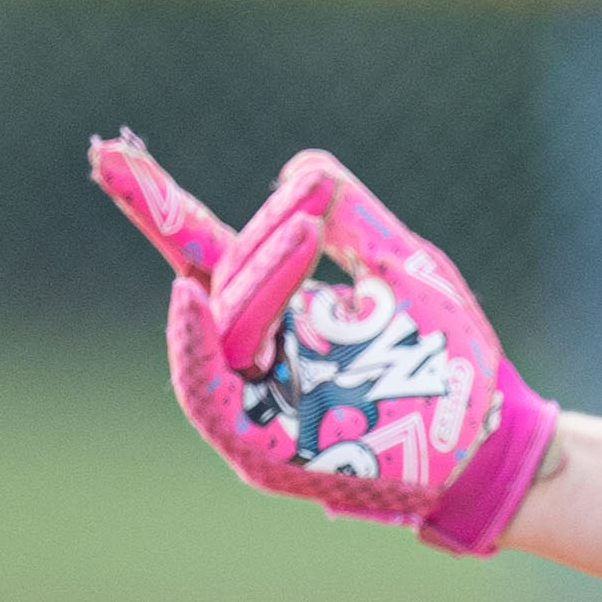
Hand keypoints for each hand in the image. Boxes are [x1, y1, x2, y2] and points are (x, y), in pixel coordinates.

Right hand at [87, 133, 556, 557]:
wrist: (495, 440)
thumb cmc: (451, 360)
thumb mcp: (404, 269)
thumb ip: (353, 218)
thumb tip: (296, 170)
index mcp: (276, 313)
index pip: (204, 250)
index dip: (156, 203)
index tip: (106, 152)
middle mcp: (252, 356)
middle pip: (224, 281)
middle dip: (267, 238)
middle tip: (315, 206)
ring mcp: (250, 404)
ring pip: (227, 325)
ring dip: (260, 275)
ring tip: (305, 233)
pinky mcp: (256, 449)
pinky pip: (205, 395)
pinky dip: (192, 348)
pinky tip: (189, 298)